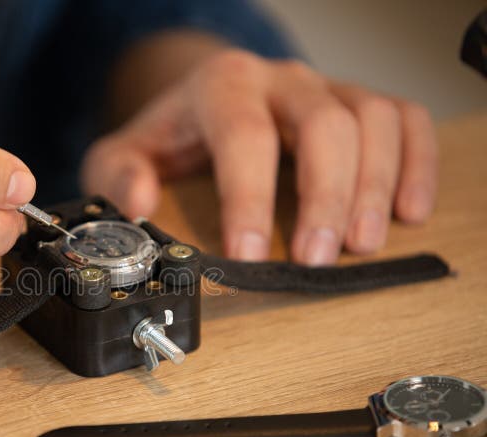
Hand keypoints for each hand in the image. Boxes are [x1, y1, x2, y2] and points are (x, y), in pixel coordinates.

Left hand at [81, 48, 437, 264]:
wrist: (202, 100)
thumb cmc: (168, 137)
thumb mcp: (124, 155)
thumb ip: (119, 176)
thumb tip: (140, 201)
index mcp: (221, 86)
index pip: (243, 136)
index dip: (249, 198)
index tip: (250, 254)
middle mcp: (281, 79)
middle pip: (323, 125)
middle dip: (324, 196)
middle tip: (316, 259)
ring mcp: (326, 87)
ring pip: (373, 120)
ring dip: (374, 186)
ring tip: (362, 244)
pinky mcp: (357, 103)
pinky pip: (405, 119)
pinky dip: (417, 162)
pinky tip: (409, 211)